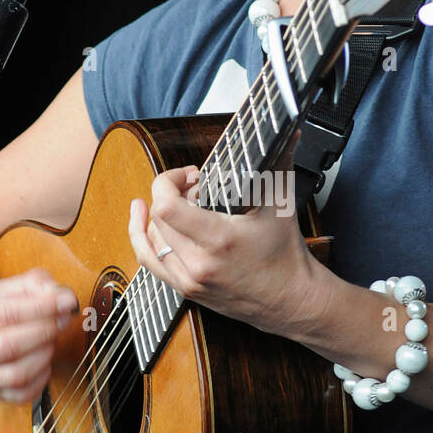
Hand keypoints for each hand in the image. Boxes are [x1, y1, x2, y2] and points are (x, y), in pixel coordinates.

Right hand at [0, 267, 78, 402]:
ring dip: (45, 353)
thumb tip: (66, 298)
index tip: (66, 303)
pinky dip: (43, 376)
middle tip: (63, 319)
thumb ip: (39, 285)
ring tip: (51, 337)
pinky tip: (44, 357)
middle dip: (45, 331)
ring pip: (18, 374)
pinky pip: (26, 393)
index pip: (6, 315)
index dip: (42, 308)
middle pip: (10, 347)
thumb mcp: (10, 286)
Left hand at [127, 142, 325, 338]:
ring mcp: (190, 280)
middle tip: (193, 185)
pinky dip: (143, 237)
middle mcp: (199, 264)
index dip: (168, 181)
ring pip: (151, 238)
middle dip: (170, 193)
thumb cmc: (287, 254)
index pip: (166, 206)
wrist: (291, 301)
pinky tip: (141, 219)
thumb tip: (286, 131)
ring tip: (178, 199)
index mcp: (219, 241)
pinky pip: (150, 261)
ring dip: (158, 213)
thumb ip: (279, 163)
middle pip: (158, 218)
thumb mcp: (281, 205)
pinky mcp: (187, 290)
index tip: (188, 175)